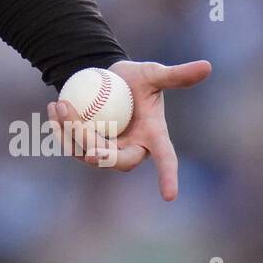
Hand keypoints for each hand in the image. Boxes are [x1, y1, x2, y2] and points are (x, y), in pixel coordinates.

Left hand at [46, 59, 210, 201]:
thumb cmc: (137, 79)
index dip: (168, 177)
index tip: (169, 196)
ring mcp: (107, 150)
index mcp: (153, 138)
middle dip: (101, 154)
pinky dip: (60, 128)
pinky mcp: (84, 145)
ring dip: (73, 134)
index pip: (165, 160)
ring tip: (63, 106)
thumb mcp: (154, 74)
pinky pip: (70, 143)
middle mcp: (131, 149)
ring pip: (87, 153)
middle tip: (86, 140)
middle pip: (116, 160)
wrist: (107, 78)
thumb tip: (208, 66)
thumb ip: (177, 75)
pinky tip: (54, 107)